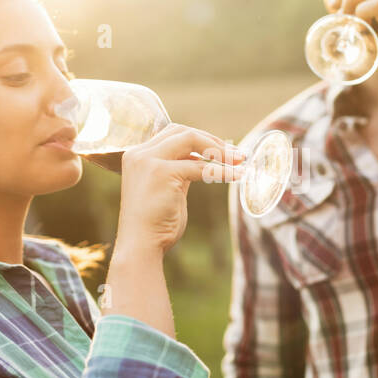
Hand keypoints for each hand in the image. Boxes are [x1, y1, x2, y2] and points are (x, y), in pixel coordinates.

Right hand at [115, 124, 242, 254]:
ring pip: (191, 140)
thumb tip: (200, 161)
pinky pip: (201, 166)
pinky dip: (222, 171)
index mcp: (138, 156)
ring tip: (239, 161)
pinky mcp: (163, 172)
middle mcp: (140, 154)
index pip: (172, 134)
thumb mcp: (166, 189)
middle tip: (236, 154)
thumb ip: (178, 171)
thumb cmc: (155, 224)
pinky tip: (237, 176)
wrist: (140, 246)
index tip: (221, 150)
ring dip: (219, 150)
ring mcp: (149, 161)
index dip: (199, 139)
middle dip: (211, 140)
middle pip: (182, 131)